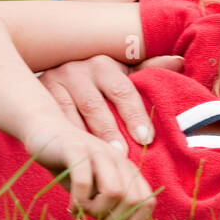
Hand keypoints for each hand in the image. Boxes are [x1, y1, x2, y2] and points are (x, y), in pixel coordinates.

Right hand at [21, 123, 156, 219]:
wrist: (46, 133)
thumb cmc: (72, 168)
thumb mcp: (95, 189)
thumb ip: (111, 206)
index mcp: (128, 170)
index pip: (148, 202)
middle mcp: (119, 159)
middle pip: (132, 200)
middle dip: (113, 219)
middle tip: (94, 218)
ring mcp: (99, 152)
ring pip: (114, 192)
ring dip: (96, 210)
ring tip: (82, 210)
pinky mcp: (76, 149)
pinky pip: (84, 182)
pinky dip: (78, 201)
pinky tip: (71, 205)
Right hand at [39, 53, 184, 146]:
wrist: (52, 63)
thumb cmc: (98, 78)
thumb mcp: (123, 70)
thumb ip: (149, 69)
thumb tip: (180, 61)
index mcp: (104, 64)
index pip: (123, 90)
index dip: (135, 115)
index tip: (146, 138)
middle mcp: (78, 69)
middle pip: (96, 105)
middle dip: (109, 131)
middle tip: (122, 155)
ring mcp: (55, 81)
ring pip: (72, 114)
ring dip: (86, 138)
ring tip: (100, 159)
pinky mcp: (39, 93)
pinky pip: (52, 119)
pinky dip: (64, 136)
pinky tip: (75, 154)